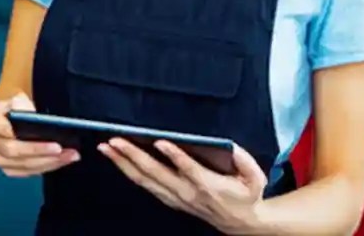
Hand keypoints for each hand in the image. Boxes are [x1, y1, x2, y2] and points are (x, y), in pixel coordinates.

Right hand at [0, 93, 79, 177]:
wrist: (15, 117)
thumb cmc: (19, 108)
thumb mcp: (18, 99)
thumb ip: (20, 103)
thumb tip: (29, 113)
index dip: (10, 130)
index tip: (28, 130)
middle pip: (12, 150)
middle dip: (38, 150)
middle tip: (60, 148)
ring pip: (21, 165)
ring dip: (47, 161)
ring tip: (69, 155)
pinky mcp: (8, 169)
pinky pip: (27, 173)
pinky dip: (46, 167)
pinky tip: (61, 161)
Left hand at [100, 138, 268, 234]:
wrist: (240, 223)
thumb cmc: (247, 195)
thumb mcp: (256, 178)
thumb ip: (245, 161)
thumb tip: (231, 147)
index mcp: (209, 186)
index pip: (189, 170)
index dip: (175, 157)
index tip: (161, 142)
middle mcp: (188, 193)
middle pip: (157, 174)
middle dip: (134, 156)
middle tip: (116, 140)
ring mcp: (176, 198)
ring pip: (145, 180)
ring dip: (124, 163)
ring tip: (107, 147)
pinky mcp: (169, 199)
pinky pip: (145, 185)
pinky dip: (128, 172)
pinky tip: (116, 159)